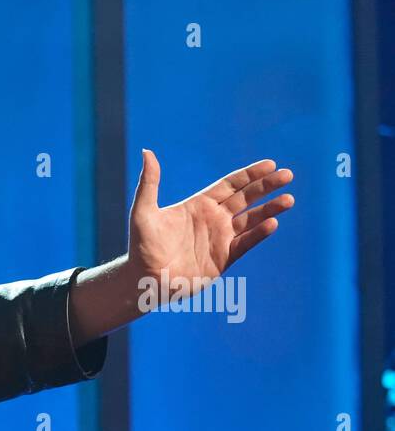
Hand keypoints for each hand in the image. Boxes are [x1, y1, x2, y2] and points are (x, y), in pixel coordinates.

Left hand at [129, 149, 293, 297]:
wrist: (144, 279)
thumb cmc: (141, 246)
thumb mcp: (143, 211)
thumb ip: (150, 182)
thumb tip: (147, 151)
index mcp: (198, 205)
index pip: (230, 184)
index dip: (250, 174)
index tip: (270, 164)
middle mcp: (213, 219)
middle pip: (246, 198)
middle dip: (266, 186)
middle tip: (287, 175)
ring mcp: (220, 239)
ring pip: (251, 220)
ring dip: (270, 209)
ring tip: (288, 199)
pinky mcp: (223, 259)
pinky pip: (245, 243)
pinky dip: (259, 234)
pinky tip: (272, 224)